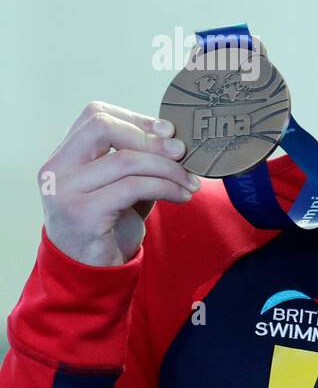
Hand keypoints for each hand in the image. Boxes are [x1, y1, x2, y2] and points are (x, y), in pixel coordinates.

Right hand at [39, 102, 200, 266]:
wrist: (93, 271)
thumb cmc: (110, 224)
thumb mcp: (122, 185)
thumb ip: (138, 160)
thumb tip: (175, 138)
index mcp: (63, 156)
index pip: (95, 115)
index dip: (137, 119)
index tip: (169, 132)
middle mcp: (57, 169)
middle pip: (104, 127)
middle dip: (151, 138)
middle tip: (183, 153)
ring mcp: (65, 191)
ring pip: (126, 160)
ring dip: (168, 168)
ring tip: (190, 182)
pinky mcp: (83, 213)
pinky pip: (133, 187)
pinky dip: (166, 187)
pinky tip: (182, 196)